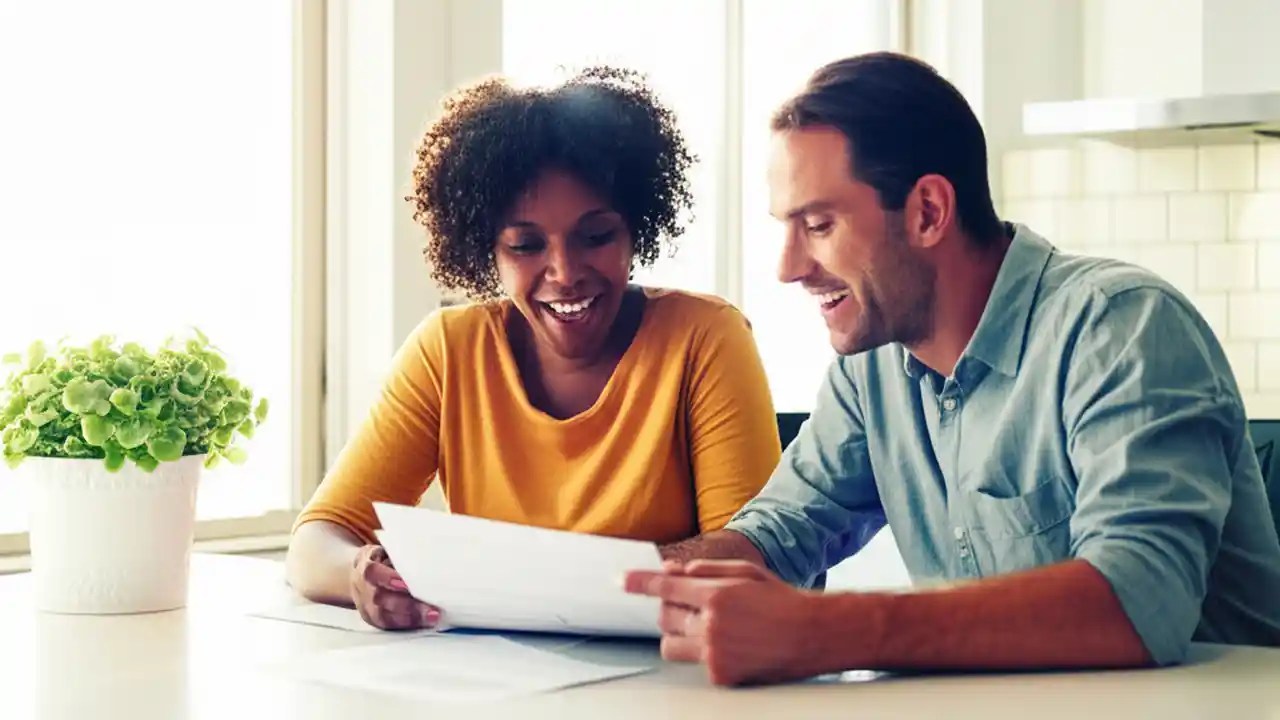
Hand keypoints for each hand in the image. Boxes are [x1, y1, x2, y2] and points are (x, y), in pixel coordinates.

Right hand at [349, 544, 439, 630]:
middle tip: (431, 608)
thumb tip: (428, 556)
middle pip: (380, 599)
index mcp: (364, 565)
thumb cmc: (381, 560)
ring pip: (384, 616)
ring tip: (432, 617)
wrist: (359, 577)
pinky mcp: (372, 619)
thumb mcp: (387, 550)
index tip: (407, 584)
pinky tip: (424, 622)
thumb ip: (401, 555)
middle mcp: (362, 588)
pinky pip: (388, 625)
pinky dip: (407, 624)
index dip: (388, 579)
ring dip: (410, 618)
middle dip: (407, 605)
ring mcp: (365, 606)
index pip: (372, 572)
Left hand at [624, 559, 818, 685]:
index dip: (640, 583)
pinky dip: (701, 652)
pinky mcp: (719, 675)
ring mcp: (714, 653)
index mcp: (717, 595)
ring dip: (679, 632)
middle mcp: (711, 625)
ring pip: (670, 643)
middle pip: (664, 615)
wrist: (812, 635)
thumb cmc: (781, 601)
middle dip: (670, 607)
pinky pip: (692, 661)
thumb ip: (707, 571)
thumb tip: (674, 572)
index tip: (622, 581)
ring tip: (705, 626)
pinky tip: (727, 644)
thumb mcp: (746, 573)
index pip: (665, 588)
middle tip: (690, 604)